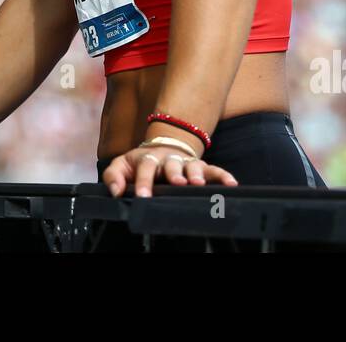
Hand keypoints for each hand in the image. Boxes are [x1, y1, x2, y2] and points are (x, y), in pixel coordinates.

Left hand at [101, 144, 236, 197]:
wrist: (161, 148)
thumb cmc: (140, 163)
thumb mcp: (121, 165)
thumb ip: (113, 176)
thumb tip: (116, 192)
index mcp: (149, 158)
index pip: (146, 168)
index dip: (145, 182)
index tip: (144, 196)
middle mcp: (169, 159)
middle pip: (172, 164)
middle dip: (174, 173)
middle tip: (176, 182)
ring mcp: (186, 162)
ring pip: (193, 166)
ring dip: (197, 173)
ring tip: (198, 183)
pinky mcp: (201, 167)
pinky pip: (214, 170)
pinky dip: (223, 175)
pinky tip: (231, 183)